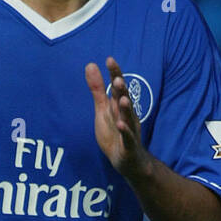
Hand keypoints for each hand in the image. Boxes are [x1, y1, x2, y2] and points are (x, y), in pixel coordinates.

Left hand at [85, 56, 147, 179]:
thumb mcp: (102, 110)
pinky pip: (128, 137)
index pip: (118, 87)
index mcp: (119, 106)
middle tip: (117, 78)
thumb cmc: (114, 133)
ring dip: (126, 108)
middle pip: (125, 99)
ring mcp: (129, 130)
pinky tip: (120, 124)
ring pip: (128, 117)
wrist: (128, 161)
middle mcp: (127, 115)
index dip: (115, 74)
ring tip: (123, 98)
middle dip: (122, 89)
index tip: (109, 59)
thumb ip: (97, 89)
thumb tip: (90, 64)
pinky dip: (125, 131)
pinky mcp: (129, 146)